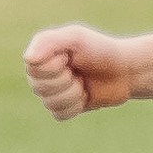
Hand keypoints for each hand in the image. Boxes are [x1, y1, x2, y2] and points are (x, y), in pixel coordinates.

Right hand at [23, 24, 138, 118]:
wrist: (124, 70)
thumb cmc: (100, 50)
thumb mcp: (76, 38)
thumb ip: (49, 42)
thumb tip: (28, 59)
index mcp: (41, 55)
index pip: (33, 69)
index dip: (54, 66)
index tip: (70, 57)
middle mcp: (42, 75)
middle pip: (39, 88)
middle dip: (66, 81)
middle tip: (79, 71)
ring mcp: (52, 93)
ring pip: (49, 103)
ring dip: (73, 94)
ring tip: (83, 83)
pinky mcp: (64, 108)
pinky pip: (59, 115)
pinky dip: (75, 107)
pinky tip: (85, 96)